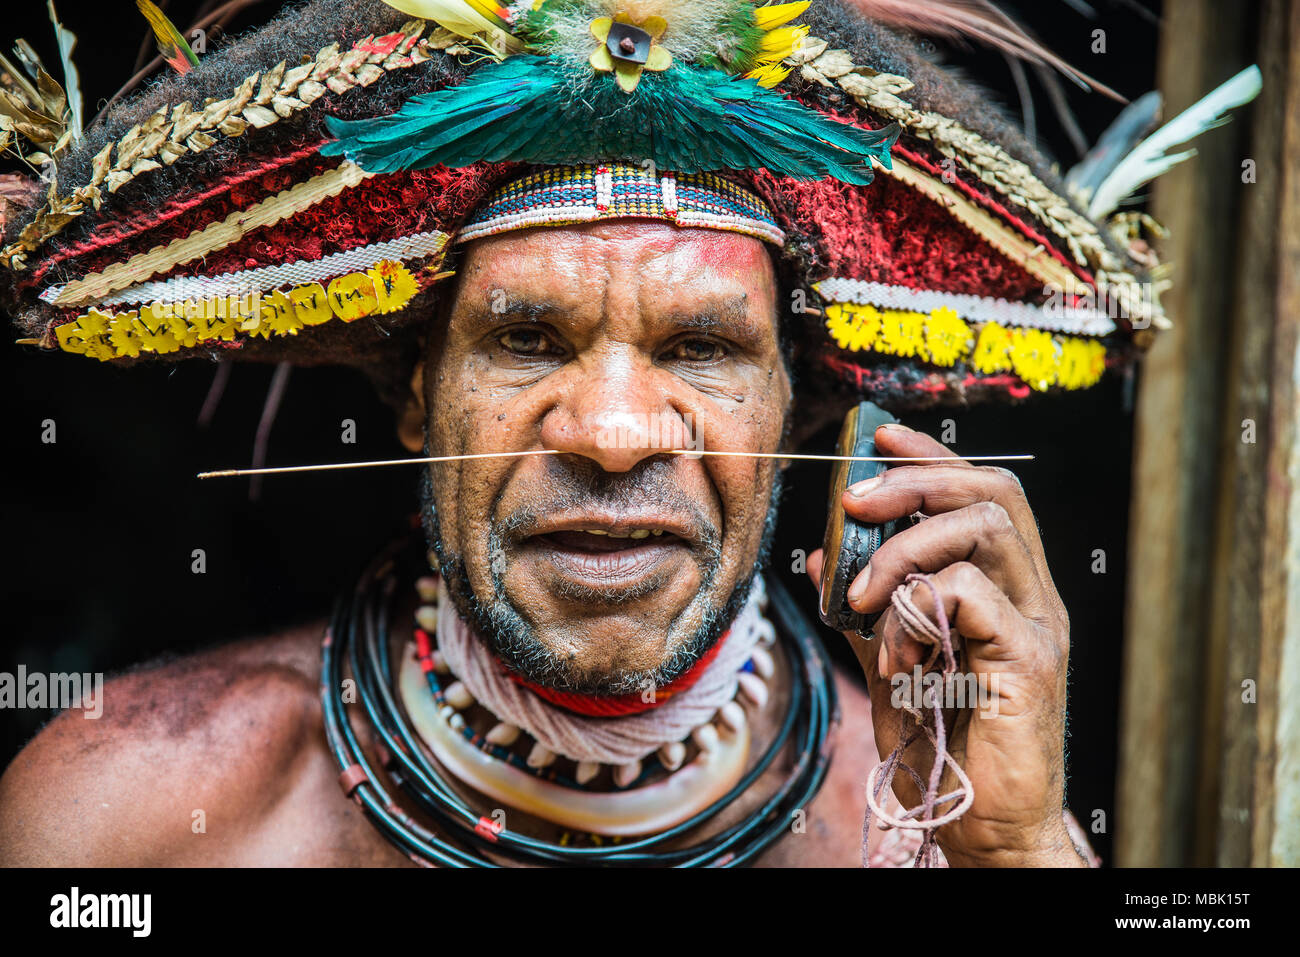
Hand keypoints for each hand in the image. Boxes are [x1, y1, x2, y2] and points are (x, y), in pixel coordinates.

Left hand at [806, 423, 1084, 866]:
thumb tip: (821, 555)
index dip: (931, 457)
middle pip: (990, 493)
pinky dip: (916, 607)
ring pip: (986, 527)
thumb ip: (863, 610)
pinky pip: (972, 593)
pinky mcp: (1029, 661)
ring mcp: (1036, 625)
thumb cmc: (941, 745)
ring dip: (906, 546)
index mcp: (1005, 588)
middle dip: (914, 480)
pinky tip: (893, 651)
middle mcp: (1031, 596)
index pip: (980, 493)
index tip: (879, 438)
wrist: (983, 827)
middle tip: (853, 498)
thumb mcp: (888, 664)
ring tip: (862, 592)